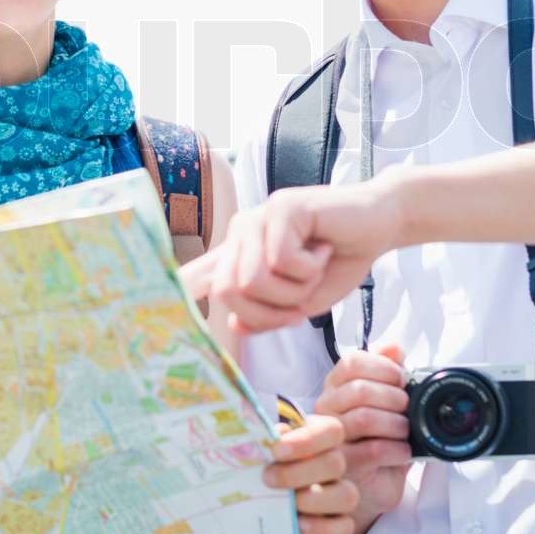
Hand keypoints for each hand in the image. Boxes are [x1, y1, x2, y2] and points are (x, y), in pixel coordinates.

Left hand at [181, 179, 404, 333]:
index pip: (200, 274)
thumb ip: (268, 313)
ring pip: (253, 280)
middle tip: (304, 289)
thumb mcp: (302, 300)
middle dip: (274, 309)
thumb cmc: (339, 261)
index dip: (174, 291)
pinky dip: (309, 268)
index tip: (155, 304)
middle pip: (230, 293)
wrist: (379, 225)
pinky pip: (280, 260)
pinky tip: (322, 247)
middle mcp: (241, 232)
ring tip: (314, 266)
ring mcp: (258, 216)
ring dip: (295, 288)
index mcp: (241, 253)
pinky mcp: (281, 207)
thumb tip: (236, 326)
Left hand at [261, 415, 359, 533]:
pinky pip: (344, 527)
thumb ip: (263, 439)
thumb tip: (270, 435)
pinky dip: (322, 527)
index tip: (276, 450)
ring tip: (287, 504)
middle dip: (298, 473)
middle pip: (335, 463)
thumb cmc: (253, 466)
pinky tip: (298, 525)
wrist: (248, 502)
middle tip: (267, 478)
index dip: (307, 440)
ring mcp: (338, 495)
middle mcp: (331, 464)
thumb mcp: (255, 449)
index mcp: (316, 437)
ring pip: (347, 495)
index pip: (330, 430)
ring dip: (315, 500)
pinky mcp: (337, 524)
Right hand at [314, 344, 412, 518]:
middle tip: (407, 409)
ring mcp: (330, 439)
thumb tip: (393, 347)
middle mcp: (326, 410)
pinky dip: (397, 449)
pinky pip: (373, 449)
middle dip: (393, 397)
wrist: (371, 487)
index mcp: (335, 388)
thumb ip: (388, 373)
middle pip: (358, 389)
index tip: (401, 378)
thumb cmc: (377, 441)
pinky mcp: (343, 466)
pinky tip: (403, 452)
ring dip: (396, 423)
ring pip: (364, 418)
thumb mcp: (386, 405)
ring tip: (405, 432)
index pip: (351, 363)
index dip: (382, 367)